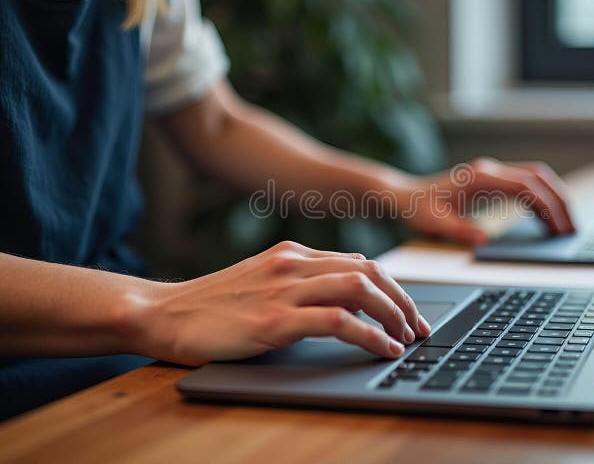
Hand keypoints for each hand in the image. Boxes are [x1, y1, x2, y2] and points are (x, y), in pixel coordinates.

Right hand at [138, 241, 429, 365]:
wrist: (164, 313)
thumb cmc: (213, 305)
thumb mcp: (264, 281)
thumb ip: (303, 280)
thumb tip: (349, 289)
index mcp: (293, 255)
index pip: (360, 263)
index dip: (393, 288)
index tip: (409, 313)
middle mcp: (293, 265)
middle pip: (369, 273)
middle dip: (403, 301)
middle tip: (419, 328)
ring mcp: (284, 290)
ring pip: (360, 290)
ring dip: (394, 315)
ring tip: (406, 339)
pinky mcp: (274, 320)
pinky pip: (338, 322)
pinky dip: (371, 336)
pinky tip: (384, 349)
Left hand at [395, 157, 575, 244]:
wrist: (404, 196)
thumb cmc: (418, 209)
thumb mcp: (436, 224)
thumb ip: (460, 231)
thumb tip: (483, 241)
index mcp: (480, 179)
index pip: (526, 186)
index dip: (547, 206)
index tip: (559, 227)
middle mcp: (490, 170)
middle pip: (538, 177)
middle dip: (560, 201)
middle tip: (572, 228)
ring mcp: (492, 173)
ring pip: (536, 177)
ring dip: (554, 197)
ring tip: (566, 225)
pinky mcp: (492, 180)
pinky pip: (526, 184)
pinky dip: (541, 198)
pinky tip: (546, 219)